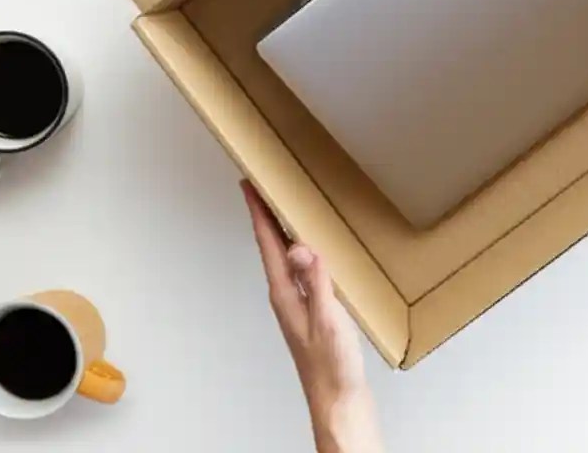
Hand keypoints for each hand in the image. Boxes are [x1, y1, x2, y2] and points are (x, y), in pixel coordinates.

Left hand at [242, 180, 383, 452]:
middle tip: (261, 188)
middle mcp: (285, 297)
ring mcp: (296, 306)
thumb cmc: (333, 367)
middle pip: (271, 247)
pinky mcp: (309, 313)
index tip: (249, 186)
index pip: (268, 244)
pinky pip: (299, 273)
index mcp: (285, 294)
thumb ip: (315, 281)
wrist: (338, 401)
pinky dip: (300, 253)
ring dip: (280, 233)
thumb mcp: (328, 319)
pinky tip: (311, 253)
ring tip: (281, 210)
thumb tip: (299, 247)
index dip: (258, 212)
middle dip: (265, 216)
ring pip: (284, 259)